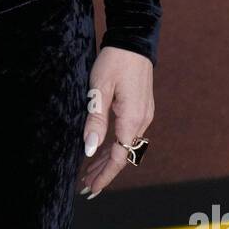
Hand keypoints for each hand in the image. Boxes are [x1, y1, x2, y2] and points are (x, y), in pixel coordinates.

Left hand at [78, 45, 154, 198]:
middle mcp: (142, 121)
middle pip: (123, 155)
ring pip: (126, 146)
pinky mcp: (141, 108)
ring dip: (108, 159)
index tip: (91, 188)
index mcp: (132, 119)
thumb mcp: (99, 89)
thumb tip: (89, 148)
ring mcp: (144, 115)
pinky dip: (115, 146)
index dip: (104, 175)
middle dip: (104, 171)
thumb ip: (95, 119)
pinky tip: (103, 149)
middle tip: (85, 184)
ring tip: (90, 171)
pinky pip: (128, 135)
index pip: (119, 157)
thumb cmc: (115, 61)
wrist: (134, 41)